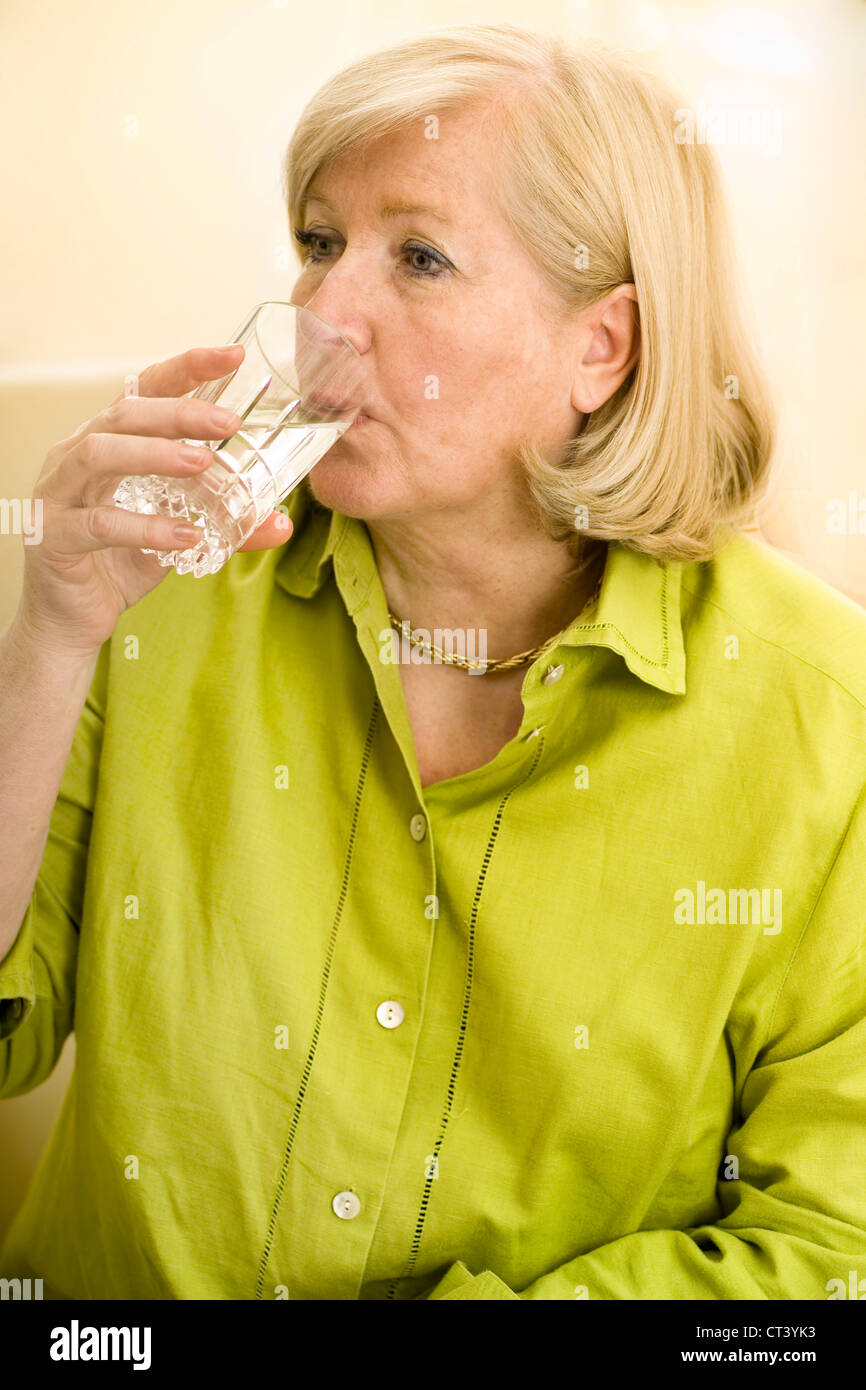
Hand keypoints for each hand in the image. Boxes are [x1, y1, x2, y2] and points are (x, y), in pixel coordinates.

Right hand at [15, 344, 293, 660]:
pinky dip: (145, 528)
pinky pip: (99, 524)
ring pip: (99, 455)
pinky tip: (185, 537)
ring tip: (203, 463)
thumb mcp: (180, 537)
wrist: (73, 620)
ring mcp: (59, 493)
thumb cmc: (120, 563)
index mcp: (108, 443)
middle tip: (227, 421)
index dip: (187, 368)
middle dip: (177, 411)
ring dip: (154, 453)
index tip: (233, 355)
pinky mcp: (54, 536)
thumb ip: (227, 526)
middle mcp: (77, 457)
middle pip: (123, 414)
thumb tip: (282, 521)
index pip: (145, 389)